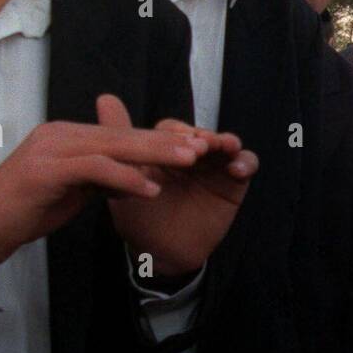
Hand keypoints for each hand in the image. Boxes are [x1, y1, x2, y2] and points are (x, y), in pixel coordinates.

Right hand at [0, 105, 211, 272]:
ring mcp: (51, 148)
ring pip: (113, 146)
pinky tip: (150, 187)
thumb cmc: (25, 212)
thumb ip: (100, 178)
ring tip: (188, 161)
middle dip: (165, 141)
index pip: (121, 135)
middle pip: (123, 135)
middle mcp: (60, 134)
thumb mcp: (71, 191)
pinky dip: (125, 177)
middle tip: (202, 145)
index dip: (157, 141)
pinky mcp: (45, 170)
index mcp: (67, 136)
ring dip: (154, 154)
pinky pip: (95, 168)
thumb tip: (133, 174)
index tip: (191, 147)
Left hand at [99, 96, 258, 277]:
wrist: (159, 255)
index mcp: (167, 151)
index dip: (178, 132)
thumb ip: (120, 138)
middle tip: (201, 145)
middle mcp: (192, 155)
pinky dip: (245, 161)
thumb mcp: (124, 176)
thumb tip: (105, 98)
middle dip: (203, 136)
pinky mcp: (233, 183)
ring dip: (226, 142)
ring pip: (227, 143)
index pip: (175, 131)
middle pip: (203, 134)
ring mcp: (214, 168)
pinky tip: (237, 168)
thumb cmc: (139, 218)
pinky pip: (247, 164)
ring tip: (222, 148)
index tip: (179, 140)